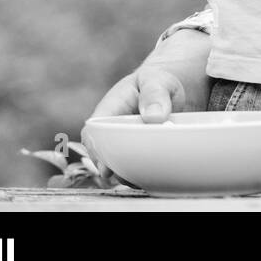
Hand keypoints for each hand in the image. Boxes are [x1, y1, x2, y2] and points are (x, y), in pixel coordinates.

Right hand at [80, 28, 211, 177]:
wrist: (168, 90)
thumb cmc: (157, 83)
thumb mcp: (157, 81)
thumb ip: (154, 95)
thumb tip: (153, 117)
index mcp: (109, 109)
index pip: (92, 132)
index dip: (96, 151)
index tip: (107, 167)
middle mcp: (112, 130)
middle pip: (102, 155)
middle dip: (113, 168)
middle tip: (129, 178)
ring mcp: (123, 143)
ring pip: (117, 165)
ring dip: (128, 174)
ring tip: (144, 178)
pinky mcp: (137, 154)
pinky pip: (134, 169)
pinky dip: (141, 175)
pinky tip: (154, 177)